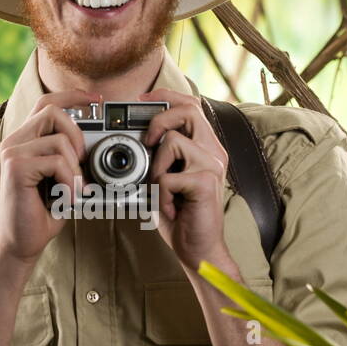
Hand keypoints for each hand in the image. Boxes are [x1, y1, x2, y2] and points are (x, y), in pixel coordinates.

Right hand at [0, 91, 97, 265]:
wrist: (23, 242)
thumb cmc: (43, 211)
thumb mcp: (62, 177)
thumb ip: (70, 155)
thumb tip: (94, 142)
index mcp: (25, 139)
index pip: (46, 102)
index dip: (73, 96)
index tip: (96, 101)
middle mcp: (14, 141)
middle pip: (53, 111)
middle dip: (77, 134)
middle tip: (83, 162)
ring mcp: (12, 152)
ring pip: (59, 140)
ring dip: (75, 168)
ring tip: (74, 189)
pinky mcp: (16, 167)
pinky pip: (56, 161)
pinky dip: (69, 180)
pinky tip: (67, 197)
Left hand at [137, 88, 230, 270]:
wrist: (199, 249)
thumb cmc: (180, 215)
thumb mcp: (166, 179)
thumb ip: (158, 157)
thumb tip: (133, 138)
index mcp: (205, 147)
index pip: (190, 105)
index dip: (166, 96)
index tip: (142, 100)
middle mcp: (213, 151)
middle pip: (188, 109)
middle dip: (159, 120)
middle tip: (147, 142)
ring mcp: (212, 166)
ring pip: (173, 142)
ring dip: (156, 167)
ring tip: (160, 189)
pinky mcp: (206, 183)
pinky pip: (168, 176)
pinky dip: (160, 194)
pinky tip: (168, 207)